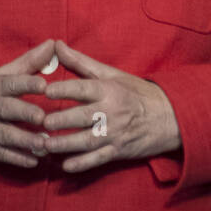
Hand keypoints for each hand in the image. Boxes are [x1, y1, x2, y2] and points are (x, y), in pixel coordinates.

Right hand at [0, 40, 52, 166]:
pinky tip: (33, 162)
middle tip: (43, 118)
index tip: (44, 86)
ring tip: (45, 145)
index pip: (10, 83)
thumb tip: (53, 44)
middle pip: (6, 109)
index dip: (27, 84)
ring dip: (25, 141)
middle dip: (25, 114)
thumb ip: (26, 63)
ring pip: (5, 135)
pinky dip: (16, 159)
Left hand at [42, 41, 180, 172]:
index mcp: (109, 90)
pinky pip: (97, 159)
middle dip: (60, 120)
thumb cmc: (137, 92)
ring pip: (86, 141)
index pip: (84, 89)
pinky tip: (65, 166)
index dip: (65, 89)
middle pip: (82, 117)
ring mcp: (115, 133)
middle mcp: (112, 112)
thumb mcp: (111, 74)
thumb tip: (56, 45)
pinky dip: (82, 164)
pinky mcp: (119, 151)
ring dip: (64, 145)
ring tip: (44, 145)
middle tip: (40, 122)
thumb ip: (81, 62)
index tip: (46, 91)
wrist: (170, 117)